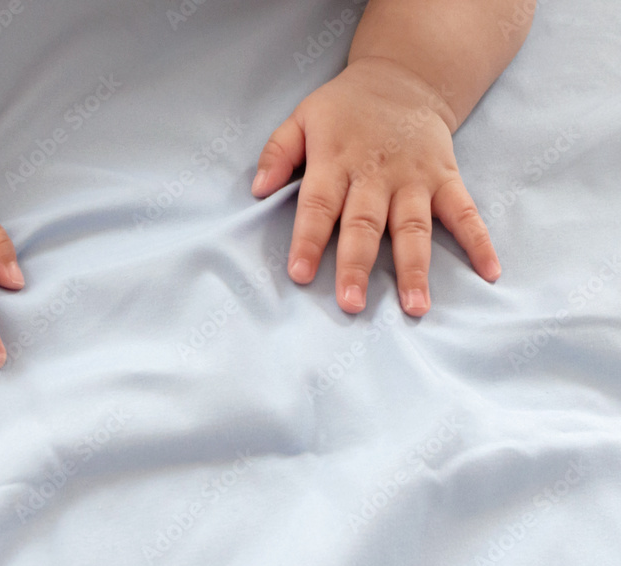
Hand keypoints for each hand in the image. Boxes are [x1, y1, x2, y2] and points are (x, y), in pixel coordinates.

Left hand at [252, 56, 500, 315]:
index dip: (308, 240)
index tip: (300, 274)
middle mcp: (377, 174)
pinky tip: (489, 272)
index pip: (319, 205)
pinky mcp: (446, 178)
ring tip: (415, 307)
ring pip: (414, 228)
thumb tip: (257, 189)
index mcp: (337, 160)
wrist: (407, 76)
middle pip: (366, 225)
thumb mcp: (303, 117)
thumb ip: (278, 152)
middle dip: (358, 265)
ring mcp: (415, 179)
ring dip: (415, 269)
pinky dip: (479, 241)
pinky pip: (465, 213)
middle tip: (352, 304)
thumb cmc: (346, 108)